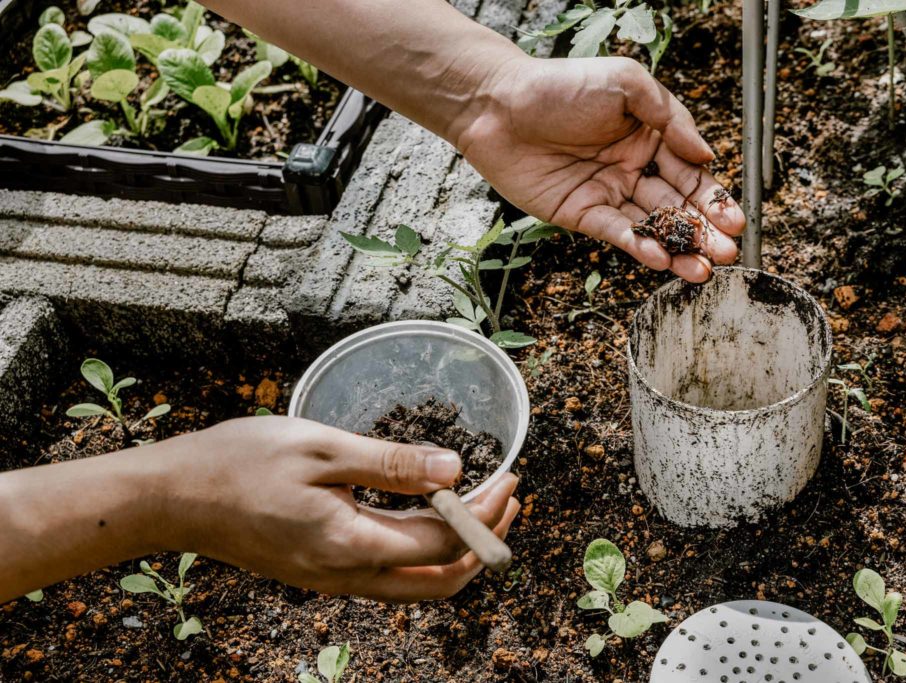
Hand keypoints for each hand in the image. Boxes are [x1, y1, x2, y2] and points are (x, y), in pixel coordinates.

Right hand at [160, 417, 519, 601]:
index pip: (442, 539)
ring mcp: (332, 582)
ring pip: (417, 587)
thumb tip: (455, 470)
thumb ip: (391, 464)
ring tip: (482, 508)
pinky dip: (424, 555)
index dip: (484, 510)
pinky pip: (390, 578)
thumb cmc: (239, 463)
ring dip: (459, 552)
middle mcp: (346, 576)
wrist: (174, 498)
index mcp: (350, 544)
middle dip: (485, 543)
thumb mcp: (321, 447)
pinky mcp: (320, 575)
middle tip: (510, 500)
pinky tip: (429, 518)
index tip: (508, 475)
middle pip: (441, 581)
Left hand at [455, 55, 745, 281]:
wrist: (500, 107)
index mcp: (649, 136)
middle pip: (677, 206)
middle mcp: (632, 167)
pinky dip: (639, 247)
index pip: (691, 174)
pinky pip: (616, 233)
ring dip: (678, 250)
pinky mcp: (581, 213)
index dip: (713, 199)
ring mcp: (607, 193)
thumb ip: (669, 116)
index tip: (735, 220)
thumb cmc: (561, 86)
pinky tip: (660, 259)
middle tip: (728, 255)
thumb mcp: (625, 83)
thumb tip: (705, 155)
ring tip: (703, 271)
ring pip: (651, 226)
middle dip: (704, 232)